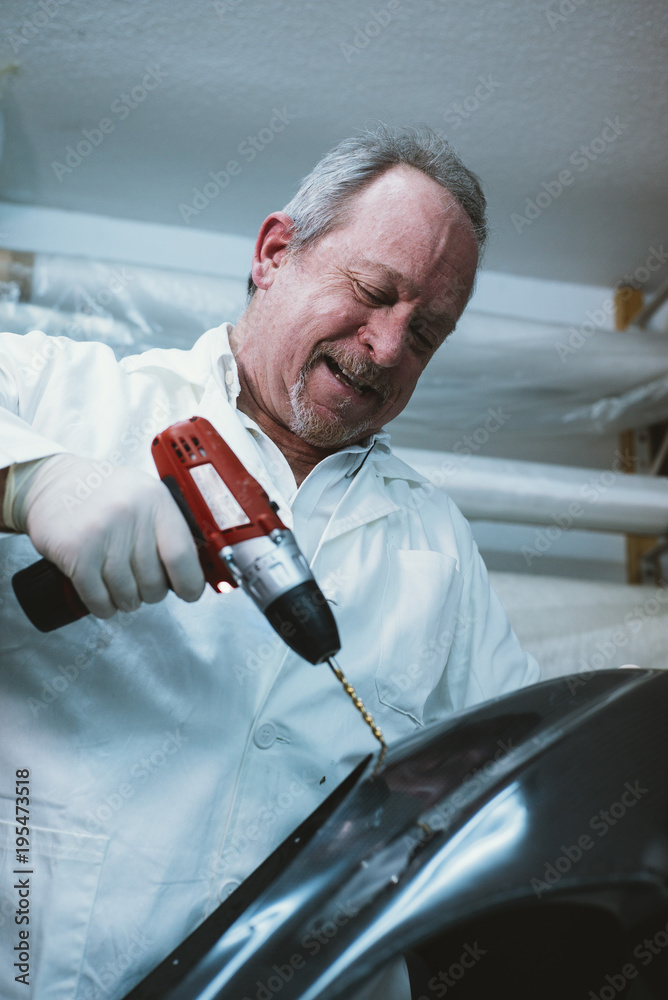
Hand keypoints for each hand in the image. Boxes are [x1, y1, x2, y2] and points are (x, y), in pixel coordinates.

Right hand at [16, 454, 204, 616]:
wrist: (52, 482)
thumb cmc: (104, 493)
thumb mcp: (144, 496)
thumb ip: (168, 527)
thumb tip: (194, 570)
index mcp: (156, 501)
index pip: (182, 555)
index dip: (189, 582)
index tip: (189, 592)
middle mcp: (131, 514)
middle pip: (154, 581)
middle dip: (151, 593)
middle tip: (143, 587)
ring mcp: (101, 532)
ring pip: (126, 593)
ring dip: (126, 601)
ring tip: (122, 592)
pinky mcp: (74, 550)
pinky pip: (97, 597)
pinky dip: (103, 606)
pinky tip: (104, 601)